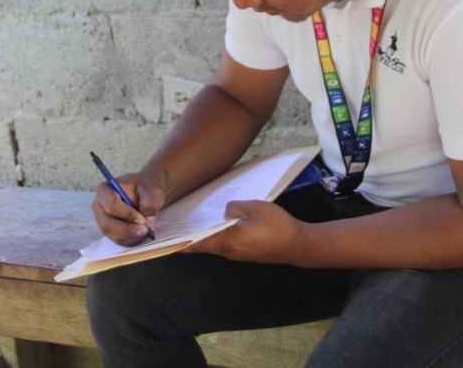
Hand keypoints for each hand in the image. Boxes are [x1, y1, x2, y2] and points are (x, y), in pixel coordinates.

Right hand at [93, 172, 161, 245]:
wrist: (146, 194)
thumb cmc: (145, 188)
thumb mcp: (152, 190)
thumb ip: (151, 204)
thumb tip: (148, 222)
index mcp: (104, 190)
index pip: (111, 205)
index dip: (127, 215)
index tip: (143, 219)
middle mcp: (99, 206)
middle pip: (107, 225)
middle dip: (127, 230)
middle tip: (145, 230)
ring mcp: (102, 220)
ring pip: (113, 235)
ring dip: (131, 236)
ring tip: (146, 229)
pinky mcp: (110, 231)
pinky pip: (118, 241)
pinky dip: (132, 240)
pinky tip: (141, 232)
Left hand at [183, 200, 302, 263]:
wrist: (299, 245)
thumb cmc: (276, 226)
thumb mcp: (253, 207)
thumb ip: (233, 207)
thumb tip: (224, 210)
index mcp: (227, 241)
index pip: (196, 244)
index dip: (178, 242)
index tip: (163, 240)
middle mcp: (229, 252)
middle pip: (203, 245)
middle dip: (189, 236)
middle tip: (175, 226)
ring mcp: (239, 254)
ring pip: (215, 244)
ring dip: (204, 236)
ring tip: (194, 222)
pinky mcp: (247, 253)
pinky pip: (227, 244)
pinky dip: (218, 236)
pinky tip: (221, 224)